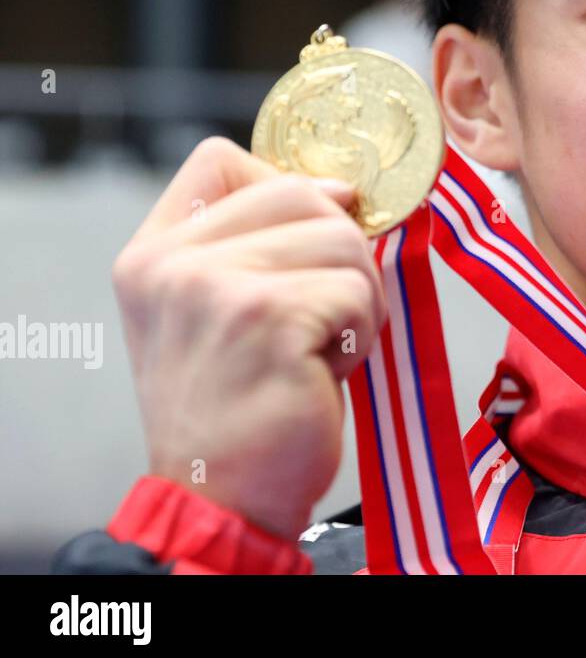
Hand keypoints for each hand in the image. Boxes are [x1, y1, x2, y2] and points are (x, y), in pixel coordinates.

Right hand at [111, 137, 385, 540]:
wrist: (226, 498)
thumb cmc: (242, 403)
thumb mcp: (223, 309)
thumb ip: (259, 241)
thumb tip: (345, 190)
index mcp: (152, 254)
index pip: (222, 159)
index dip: (283, 190)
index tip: (300, 248)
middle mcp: (171, 263)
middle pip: (301, 192)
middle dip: (338, 253)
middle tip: (319, 318)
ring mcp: (216, 286)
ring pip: (342, 238)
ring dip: (357, 298)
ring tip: (322, 348)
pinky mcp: (268, 316)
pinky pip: (356, 289)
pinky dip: (361, 332)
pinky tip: (325, 371)